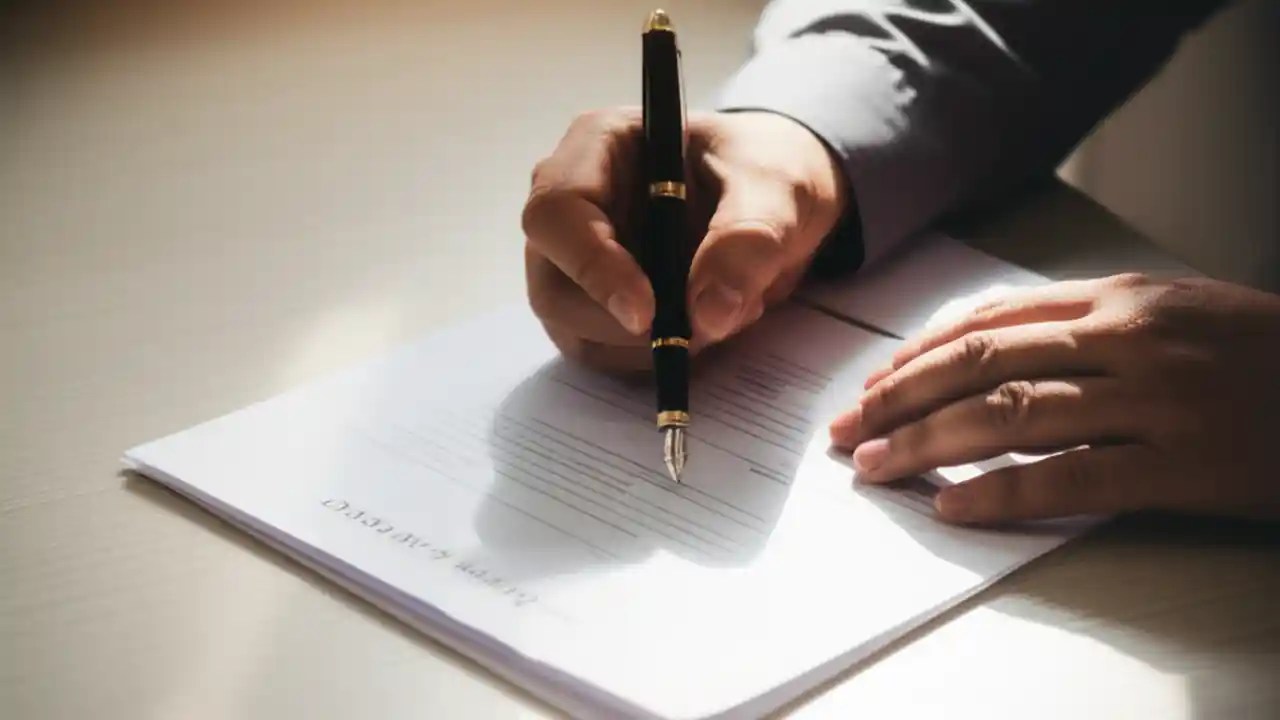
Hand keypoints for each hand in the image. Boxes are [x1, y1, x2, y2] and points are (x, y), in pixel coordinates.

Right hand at [521, 108, 846, 371]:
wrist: (774, 202)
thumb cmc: (765, 172)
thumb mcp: (777, 191)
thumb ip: (749, 240)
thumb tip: (710, 312)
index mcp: (598, 145)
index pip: (557, 212)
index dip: (593, 268)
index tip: (647, 314)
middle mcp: (571, 205)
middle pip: (554, 285)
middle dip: (626, 324)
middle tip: (705, 325)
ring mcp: (573, 261)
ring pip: (573, 329)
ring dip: (647, 345)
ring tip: (721, 312)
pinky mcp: (590, 306)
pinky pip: (600, 352)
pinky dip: (651, 357)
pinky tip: (701, 326)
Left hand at [828, 273, 1279, 524]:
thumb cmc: (1260, 354)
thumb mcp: (1174, 311)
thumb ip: (1089, 321)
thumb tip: (992, 347)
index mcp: (1121, 297)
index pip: (990, 319)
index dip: (918, 354)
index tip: (872, 385)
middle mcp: (1127, 336)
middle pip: (982, 361)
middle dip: (900, 397)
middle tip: (847, 430)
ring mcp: (1155, 397)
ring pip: (1011, 414)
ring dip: (928, 443)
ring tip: (875, 467)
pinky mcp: (1182, 462)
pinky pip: (1069, 478)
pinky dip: (1000, 495)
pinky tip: (951, 509)